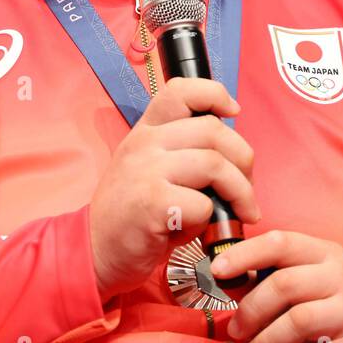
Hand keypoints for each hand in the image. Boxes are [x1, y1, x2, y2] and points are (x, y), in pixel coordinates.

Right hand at [89, 78, 258, 301]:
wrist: (95, 251)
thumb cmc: (132, 215)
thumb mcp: (150, 171)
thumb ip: (184, 155)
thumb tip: (235, 159)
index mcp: (145, 131)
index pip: (180, 90)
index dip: (214, 93)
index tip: (232, 111)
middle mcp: (144, 144)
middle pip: (213, 130)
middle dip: (243, 159)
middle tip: (246, 187)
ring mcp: (146, 171)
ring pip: (214, 164)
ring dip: (239, 191)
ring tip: (242, 211)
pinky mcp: (152, 203)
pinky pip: (203, 203)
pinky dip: (211, 219)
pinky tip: (197, 229)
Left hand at [211, 230, 342, 342]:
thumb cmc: (329, 305)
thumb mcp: (307, 280)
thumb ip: (270, 277)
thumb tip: (225, 278)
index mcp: (326, 253)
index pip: (280, 242)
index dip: (244, 254)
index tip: (217, 269)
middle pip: (284, 284)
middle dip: (250, 310)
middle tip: (235, 331)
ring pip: (298, 320)